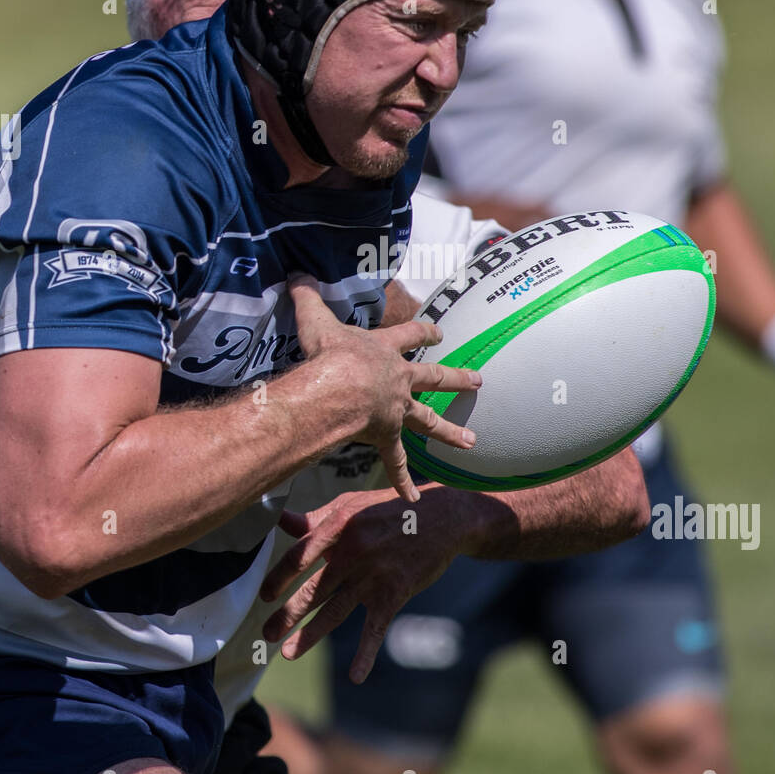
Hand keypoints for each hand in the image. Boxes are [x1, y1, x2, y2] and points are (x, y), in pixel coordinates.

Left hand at [260, 488, 460, 682]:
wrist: (443, 517)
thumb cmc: (391, 508)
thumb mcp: (353, 504)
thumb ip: (317, 518)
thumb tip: (282, 521)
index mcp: (339, 526)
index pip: (300, 557)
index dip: (279, 578)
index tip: (264, 595)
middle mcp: (353, 553)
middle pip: (313, 590)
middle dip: (288, 615)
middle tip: (267, 635)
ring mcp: (374, 576)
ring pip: (335, 611)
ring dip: (310, 635)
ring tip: (288, 652)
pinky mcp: (393, 593)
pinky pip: (376, 628)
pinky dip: (367, 654)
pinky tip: (355, 676)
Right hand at [289, 276, 480, 502]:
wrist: (337, 388)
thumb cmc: (329, 353)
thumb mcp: (316, 318)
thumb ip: (307, 297)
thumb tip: (294, 274)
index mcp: (385, 351)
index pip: (411, 335)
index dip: (426, 331)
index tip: (441, 331)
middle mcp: (399, 380)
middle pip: (435, 378)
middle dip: (458, 379)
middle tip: (480, 381)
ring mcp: (396, 410)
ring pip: (429, 421)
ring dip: (450, 432)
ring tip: (472, 442)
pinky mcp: (385, 436)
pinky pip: (395, 462)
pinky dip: (402, 481)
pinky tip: (413, 499)